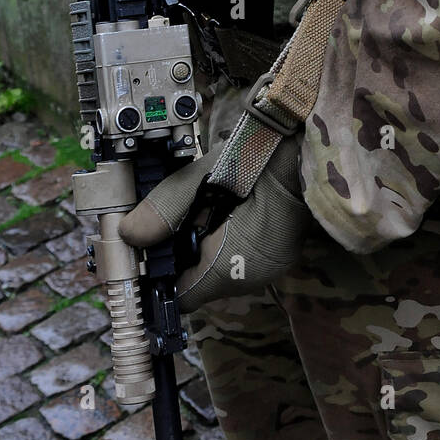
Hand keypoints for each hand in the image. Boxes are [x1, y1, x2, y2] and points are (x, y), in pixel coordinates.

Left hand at [118, 138, 308, 311]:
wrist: (310, 141)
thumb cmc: (257, 154)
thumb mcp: (202, 176)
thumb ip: (164, 208)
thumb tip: (129, 233)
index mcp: (232, 265)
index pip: (180, 297)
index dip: (158, 277)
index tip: (145, 254)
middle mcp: (251, 277)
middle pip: (198, 282)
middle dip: (181, 256)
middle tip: (174, 220)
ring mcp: (270, 266)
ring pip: (218, 270)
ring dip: (203, 246)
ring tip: (201, 209)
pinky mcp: (279, 253)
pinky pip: (239, 257)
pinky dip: (225, 240)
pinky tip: (224, 211)